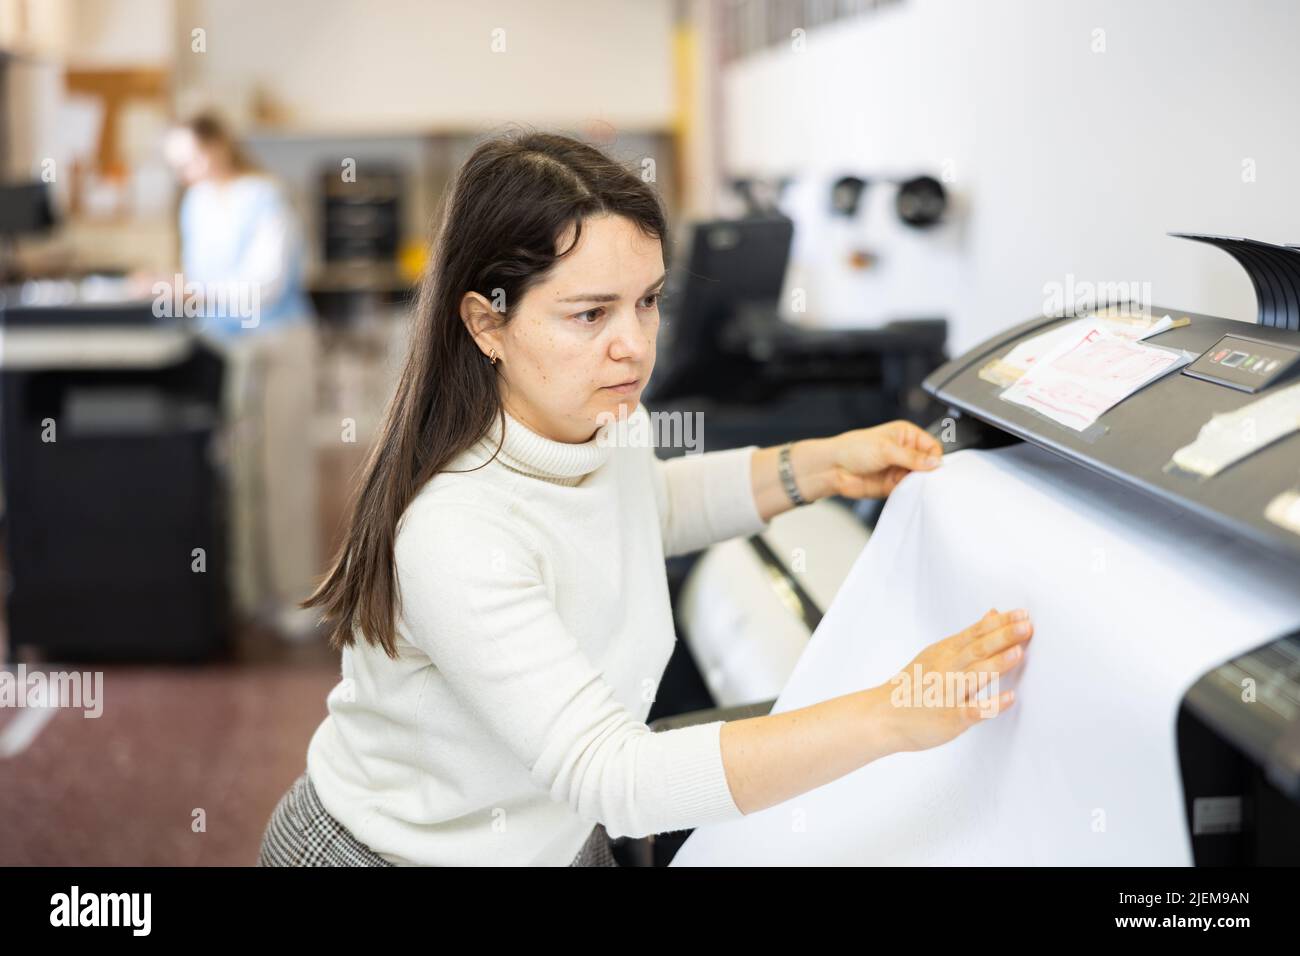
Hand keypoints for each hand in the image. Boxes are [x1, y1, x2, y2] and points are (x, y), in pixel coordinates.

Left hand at [827, 419, 943, 498]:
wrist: (834, 468)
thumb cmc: (853, 448)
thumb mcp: (886, 449)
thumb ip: (912, 457)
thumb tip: (934, 462)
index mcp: (906, 435)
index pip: (932, 446)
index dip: (934, 457)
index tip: (932, 467)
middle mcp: (905, 451)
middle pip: (928, 464)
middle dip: (927, 472)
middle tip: (922, 477)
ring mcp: (899, 469)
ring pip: (920, 479)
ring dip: (917, 483)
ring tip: (909, 483)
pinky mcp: (893, 485)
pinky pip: (909, 490)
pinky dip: (909, 492)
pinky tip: (904, 491)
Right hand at [879, 608, 1032, 752]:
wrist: (883, 716)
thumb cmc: (913, 685)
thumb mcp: (938, 654)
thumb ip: (968, 637)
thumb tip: (992, 614)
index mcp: (945, 652)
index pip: (975, 633)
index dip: (999, 623)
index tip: (1022, 614)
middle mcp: (947, 669)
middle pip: (977, 649)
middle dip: (1002, 637)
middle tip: (1026, 626)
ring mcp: (948, 693)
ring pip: (975, 676)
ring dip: (997, 664)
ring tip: (1019, 653)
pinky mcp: (950, 718)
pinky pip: (973, 710)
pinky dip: (992, 704)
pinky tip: (1010, 698)